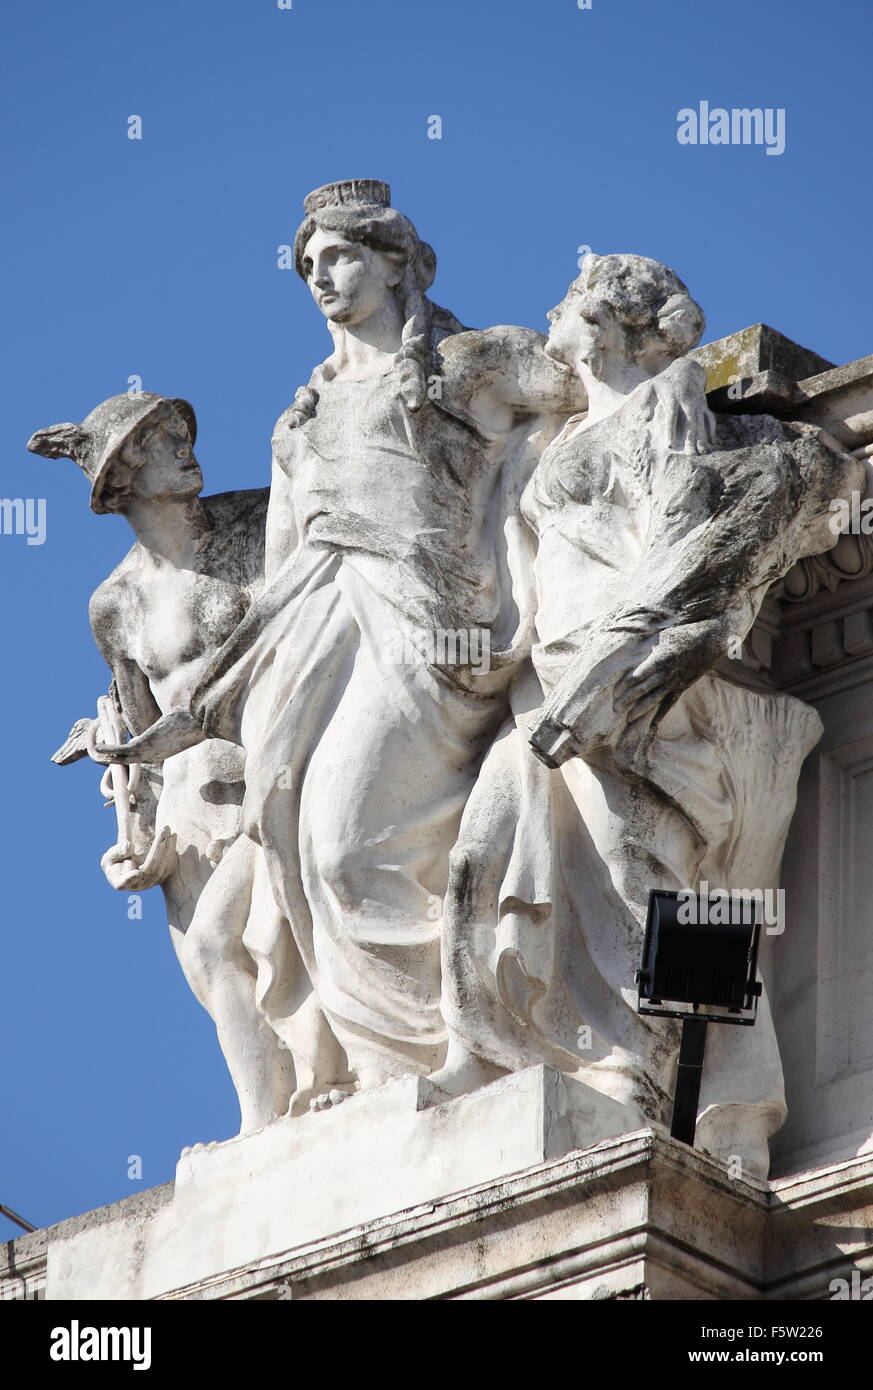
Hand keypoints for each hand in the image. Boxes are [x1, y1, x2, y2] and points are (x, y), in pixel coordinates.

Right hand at [90, 709, 204, 764]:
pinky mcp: (144, 745)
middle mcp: (153, 756)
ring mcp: (148, 752)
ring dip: (107, 754)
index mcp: (160, 752)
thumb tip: (171, 713)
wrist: (202, 721)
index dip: (125, 755)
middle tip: (100, 752)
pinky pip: (121, 750)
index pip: (139, 757)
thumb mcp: (177, 722)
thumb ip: (169, 722)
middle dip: (113, 757)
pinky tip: (98, 746)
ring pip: (122, 757)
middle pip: (128, 761)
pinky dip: (108, 749)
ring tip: (95, 749)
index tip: (114, 751)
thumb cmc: (193, 719)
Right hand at [100, 827, 176, 890]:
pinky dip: (171, 848)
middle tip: (161, 832)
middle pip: (150, 869)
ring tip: (166, 829)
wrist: (127, 862)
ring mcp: (152, 882)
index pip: (126, 882)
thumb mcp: (110, 857)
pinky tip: (172, 836)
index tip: (137, 873)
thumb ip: (117, 853)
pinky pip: (169, 863)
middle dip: (156, 849)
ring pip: (162, 866)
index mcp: (121, 883)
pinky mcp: (162, 876)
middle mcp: (139, 885)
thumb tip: (129, 848)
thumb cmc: (115, 860)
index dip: (131, 878)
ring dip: (166, 846)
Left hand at [642, 359, 714, 455]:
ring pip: (701, 421)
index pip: (672, 415)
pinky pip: (709, 418)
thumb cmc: (664, 382)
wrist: (685, 370)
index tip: (669, 445)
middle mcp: (687, 400)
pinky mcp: (704, 405)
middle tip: (690, 454)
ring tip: (702, 452)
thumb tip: (643, 418)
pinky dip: (712, 430)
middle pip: (690, 420)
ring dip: (703, 437)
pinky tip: (712, 443)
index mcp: (673, 396)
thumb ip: (644, 400)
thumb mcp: (651, 386)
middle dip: (691, 437)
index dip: (671, 430)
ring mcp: (698, 402)